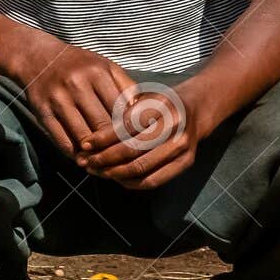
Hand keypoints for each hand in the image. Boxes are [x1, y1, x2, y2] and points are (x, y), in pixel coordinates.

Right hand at [13, 38, 135, 157]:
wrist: (37, 57)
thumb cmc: (79, 64)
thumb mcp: (105, 66)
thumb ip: (126, 87)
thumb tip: (142, 116)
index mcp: (97, 72)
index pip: (121, 110)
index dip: (130, 130)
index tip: (137, 144)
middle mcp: (77, 84)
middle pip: (103, 125)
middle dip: (114, 145)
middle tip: (122, 160)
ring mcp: (58, 99)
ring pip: (83, 136)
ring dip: (94, 153)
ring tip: (103, 163)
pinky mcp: (42, 111)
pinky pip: (62, 140)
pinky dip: (74, 153)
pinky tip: (82, 157)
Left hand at [76, 82, 202, 189]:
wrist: (194, 108)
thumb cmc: (159, 103)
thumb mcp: (141, 97)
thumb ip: (120, 114)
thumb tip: (91, 140)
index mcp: (161, 105)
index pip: (125, 127)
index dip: (102, 138)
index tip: (84, 144)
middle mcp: (174, 126)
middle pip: (132, 150)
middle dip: (104, 158)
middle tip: (85, 161)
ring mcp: (182, 146)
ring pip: (141, 167)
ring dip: (114, 173)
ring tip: (96, 171)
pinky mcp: (186, 162)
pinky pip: (154, 180)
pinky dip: (130, 182)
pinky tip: (115, 177)